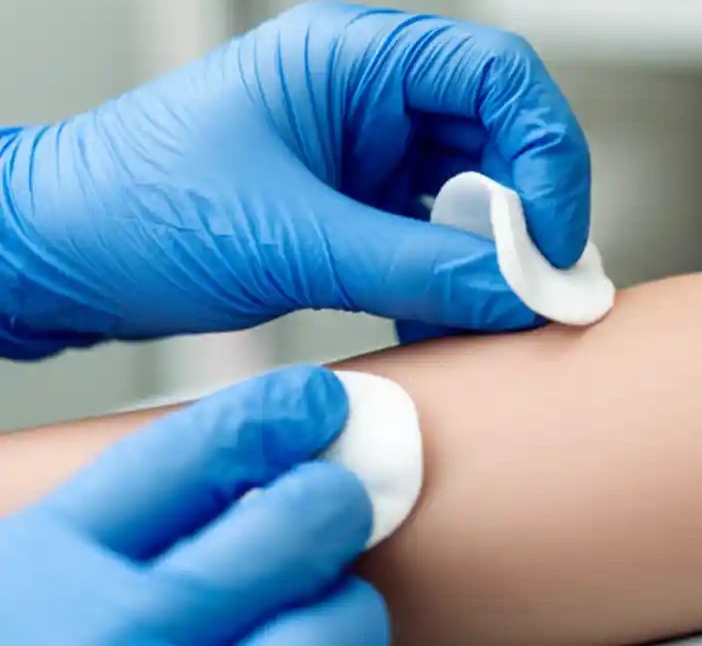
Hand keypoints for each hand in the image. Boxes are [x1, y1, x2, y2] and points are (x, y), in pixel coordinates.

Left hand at [0, 0, 590, 357]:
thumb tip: (522, 295)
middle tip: (538, 287)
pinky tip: (444, 321)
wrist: (59, 257)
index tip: (556, 237)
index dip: (549, 152)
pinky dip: (450, 279)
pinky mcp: (356, 202)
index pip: (499, 74)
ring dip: (492, 254)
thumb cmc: (135, 209)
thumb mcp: (293, 241)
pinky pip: (433, 234)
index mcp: (355, 58)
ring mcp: (365, 149)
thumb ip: (420, 269)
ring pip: (474, 191)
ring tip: (494, 311)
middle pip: (500, 135)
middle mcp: (370, 94)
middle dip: (529, 213)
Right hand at [0, 366, 388, 644]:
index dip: (272, 416)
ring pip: (331, 626)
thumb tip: (245, 477)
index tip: (315, 403)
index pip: (190, 453)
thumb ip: (99, 540)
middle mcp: (112, 636)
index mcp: (41, 568)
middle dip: (331, 499)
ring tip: (321, 607)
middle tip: (337, 500)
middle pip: (286, 525)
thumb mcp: (15, 584)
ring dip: (344, 607)